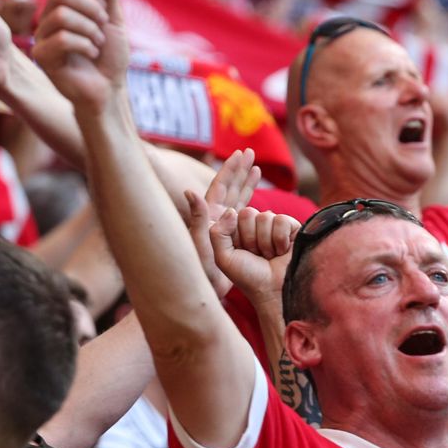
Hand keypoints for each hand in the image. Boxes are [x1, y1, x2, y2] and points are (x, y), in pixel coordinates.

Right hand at [33, 0, 130, 108]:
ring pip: (62, 15)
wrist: (109, 89)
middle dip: (91, 9)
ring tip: (97, 44)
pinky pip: (61, 38)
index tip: (103, 12)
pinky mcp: (42, 56)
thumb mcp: (114, 18)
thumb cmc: (110, 56)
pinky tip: (90, 55)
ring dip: (90, 30)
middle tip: (101, 27)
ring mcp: (42, 35)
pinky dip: (85, 45)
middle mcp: (48, 16)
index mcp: (63, 4)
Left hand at [184, 149, 261, 297]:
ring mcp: (226, 229)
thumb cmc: (202, 275)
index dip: (231, 170)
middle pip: (229, 189)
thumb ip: (196, 219)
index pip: (220, 188)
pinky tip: (258, 196)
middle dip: (240, 170)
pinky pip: (245, 215)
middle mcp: (217, 220)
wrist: (208, 295)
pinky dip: (251, 202)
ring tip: (255, 167)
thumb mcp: (199, 247)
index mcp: (209, 218)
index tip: (241, 154)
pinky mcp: (235, 239)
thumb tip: (189, 190)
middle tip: (250, 152)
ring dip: (246, 183)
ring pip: (237, 199)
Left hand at [209, 205, 298, 305]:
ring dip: (266, 242)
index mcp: (238, 229)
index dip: (235, 236)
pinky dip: (280, 239)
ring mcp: (274, 225)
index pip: (232, 215)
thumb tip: (231, 211)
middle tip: (257, 255)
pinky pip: (282, 220)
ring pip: (265, 216)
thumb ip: (217, 233)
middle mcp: (256, 224)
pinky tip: (282, 251)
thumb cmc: (248, 277)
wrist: (273, 291)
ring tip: (270, 255)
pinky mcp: (293, 227)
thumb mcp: (224, 258)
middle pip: (248, 213)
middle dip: (251, 238)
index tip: (240, 253)